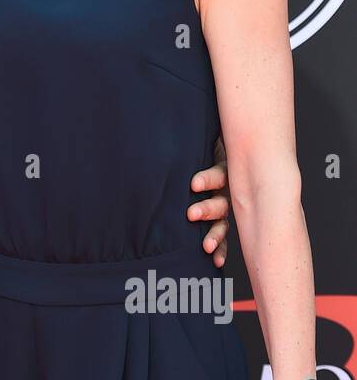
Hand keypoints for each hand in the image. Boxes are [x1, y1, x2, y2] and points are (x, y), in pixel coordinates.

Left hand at [187, 133, 229, 266]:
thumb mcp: (190, 140)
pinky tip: (215, 261)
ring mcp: (222, 204)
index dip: (208, 179)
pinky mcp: (218, 219)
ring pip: (222, 220)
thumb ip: (178, 139)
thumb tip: (155, 118)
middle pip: (221, 199)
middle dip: (207, 208)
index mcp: (220, 165)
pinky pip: (221, 236)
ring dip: (215, 233)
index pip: (219, 173)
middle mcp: (223, 187)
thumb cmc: (188, 146)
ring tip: (206, 246)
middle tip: (190, 214)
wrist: (194, 150)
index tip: (193, 184)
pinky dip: (219, 248)